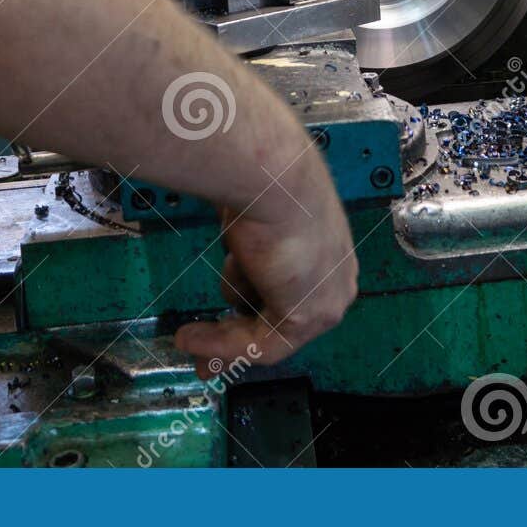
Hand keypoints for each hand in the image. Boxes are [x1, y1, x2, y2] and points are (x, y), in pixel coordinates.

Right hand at [173, 158, 357, 378]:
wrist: (271, 178)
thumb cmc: (263, 184)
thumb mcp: (254, 222)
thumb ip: (250, 250)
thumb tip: (233, 258)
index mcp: (329, 253)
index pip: (289, 295)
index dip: (248, 313)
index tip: (217, 323)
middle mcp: (336, 279)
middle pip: (280, 320)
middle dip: (233, 340)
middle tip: (198, 349)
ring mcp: (327, 300)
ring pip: (267, 335)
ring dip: (221, 333)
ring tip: (189, 331)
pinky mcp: (307, 316)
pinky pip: (259, 344)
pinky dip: (221, 346)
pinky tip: (189, 339)